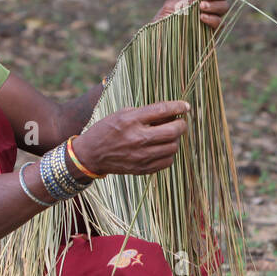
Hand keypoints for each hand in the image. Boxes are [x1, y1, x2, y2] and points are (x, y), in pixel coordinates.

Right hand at [71, 100, 189, 175]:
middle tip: (180, 122)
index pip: (162, 110)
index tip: (185, 106)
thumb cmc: (107, 130)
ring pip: (173, 147)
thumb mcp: (122, 114)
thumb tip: (170, 113)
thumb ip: (145, 113)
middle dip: (181, 124)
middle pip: (173, 131)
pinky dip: (169, 153)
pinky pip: (167, 161)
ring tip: (168, 135)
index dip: (178, 106)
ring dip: (175, 139)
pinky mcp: (142, 169)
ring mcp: (141, 156)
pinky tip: (162, 147)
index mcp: (131, 120)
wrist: (91, 154)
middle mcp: (137, 138)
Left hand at [155, 0, 228, 29]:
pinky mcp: (212, 33)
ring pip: (224, 8)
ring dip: (215, 5)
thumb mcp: (172, 6)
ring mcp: (210, 20)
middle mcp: (205, 8)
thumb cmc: (162, 23)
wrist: (160, 43)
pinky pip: (220, 24)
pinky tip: (202, 18)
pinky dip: (213, 19)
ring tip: (202, 7)